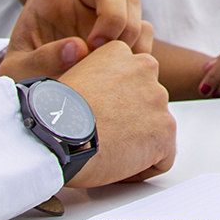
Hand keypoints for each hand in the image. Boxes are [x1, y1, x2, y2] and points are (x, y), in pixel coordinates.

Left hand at [0, 0, 150, 81]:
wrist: (44, 101)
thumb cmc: (25, 77)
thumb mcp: (17, 72)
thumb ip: (40, 61)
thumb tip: (78, 48)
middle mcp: (81, 1)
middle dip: (113, 16)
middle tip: (98, 46)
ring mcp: (105, 18)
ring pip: (133, 7)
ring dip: (128, 34)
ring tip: (108, 64)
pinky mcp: (124, 39)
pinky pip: (145, 34)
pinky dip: (139, 51)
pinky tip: (122, 71)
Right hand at [59, 41, 175, 185]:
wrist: (58, 134)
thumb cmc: (54, 112)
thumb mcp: (72, 75)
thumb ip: (97, 79)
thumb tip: (100, 96)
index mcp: (120, 53)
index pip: (133, 76)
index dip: (118, 100)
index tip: (103, 114)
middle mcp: (145, 70)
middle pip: (148, 100)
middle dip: (132, 119)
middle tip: (106, 135)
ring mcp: (158, 100)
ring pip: (156, 128)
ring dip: (139, 141)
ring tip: (110, 152)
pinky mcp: (165, 131)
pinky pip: (162, 157)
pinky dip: (144, 167)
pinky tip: (118, 166)